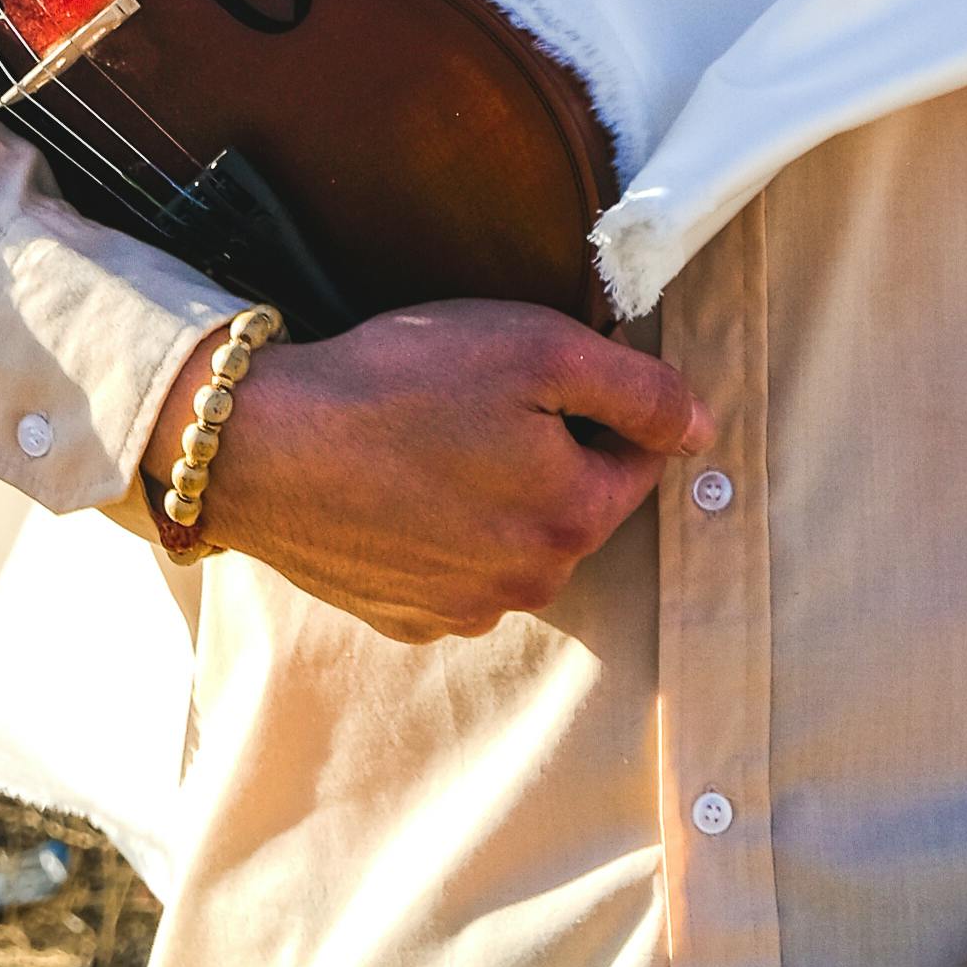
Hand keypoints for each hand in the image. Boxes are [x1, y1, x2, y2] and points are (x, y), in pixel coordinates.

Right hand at [146, 301, 707, 644]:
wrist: (264, 443)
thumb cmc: (401, 382)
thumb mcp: (538, 348)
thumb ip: (639, 390)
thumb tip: (702, 428)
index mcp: (572, 521)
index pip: (635, 459)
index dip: (597, 403)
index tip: (538, 372)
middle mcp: (528, 586)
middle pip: (573, 503)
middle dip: (547, 451)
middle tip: (476, 397)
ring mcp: (461, 611)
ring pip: (513, 539)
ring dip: (493, 493)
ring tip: (430, 438)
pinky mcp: (403, 617)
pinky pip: (453, 569)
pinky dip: (440, 529)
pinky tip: (399, 486)